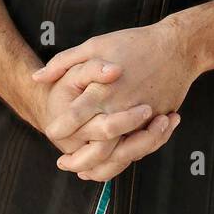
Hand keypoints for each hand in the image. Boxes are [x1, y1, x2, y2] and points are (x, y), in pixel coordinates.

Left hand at [32, 22, 197, 179]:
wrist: (177, 48)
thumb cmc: (133, 43)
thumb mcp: (95, 45)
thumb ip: (64, 61)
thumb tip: (36, 77)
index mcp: (102, 90)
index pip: (73, 118)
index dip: (59, 128)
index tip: (50, 132)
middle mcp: (121, 109)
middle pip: (94, 147)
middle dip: (76, 160)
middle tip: (63, 163)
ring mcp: (141, 121)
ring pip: (117, 156)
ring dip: (98, 168)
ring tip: (82, 171)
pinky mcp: (156, 124)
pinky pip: (137, 150)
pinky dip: (122, 161)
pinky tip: (109, 162)